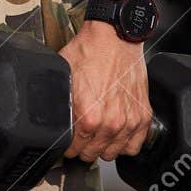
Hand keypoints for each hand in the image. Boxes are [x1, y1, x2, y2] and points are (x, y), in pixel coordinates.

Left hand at [59, 23, 151, 162]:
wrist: (115, 37)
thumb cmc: (89, 51)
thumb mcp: (62, 76)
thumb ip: (56, 101)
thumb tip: (47, 116)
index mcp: (87, 115)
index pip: (74, 149)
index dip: (67, 146)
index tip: (67, 142)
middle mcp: (110, 122)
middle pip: (93, 154)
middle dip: (83, 148)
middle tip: (80, 139)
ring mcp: (129, 121)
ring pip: (113, 153)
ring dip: (104, 147)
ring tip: (97, 137)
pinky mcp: (143, 115)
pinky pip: (135, 146)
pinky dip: (126, 144)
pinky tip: (117, 136)